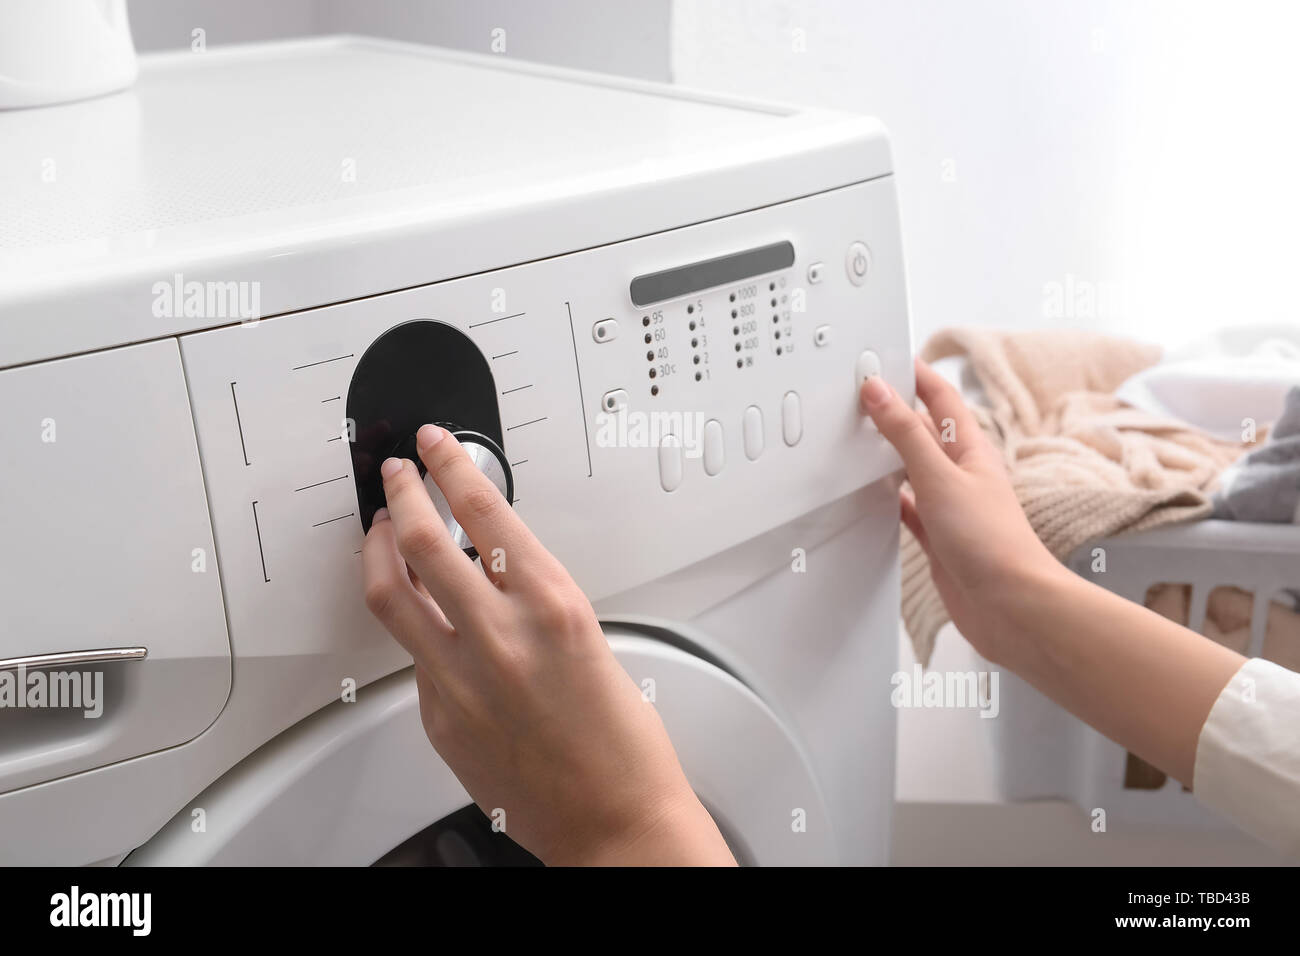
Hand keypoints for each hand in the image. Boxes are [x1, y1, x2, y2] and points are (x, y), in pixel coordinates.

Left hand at [361, 424, 734, 865]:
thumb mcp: (590, 639)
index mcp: (553, 606)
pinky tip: (423, 619)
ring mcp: (460, 679)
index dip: (451, 465)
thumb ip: (532, 599)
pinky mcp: (438, 718)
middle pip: (418, 540)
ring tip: (379, 527)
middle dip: (401, 492)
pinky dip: (414, 626)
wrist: (616, 821)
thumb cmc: (622, 742)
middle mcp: (501, 636)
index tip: (437, 446)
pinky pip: (411, 657)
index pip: (484, 510)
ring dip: (377, 548)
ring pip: (389, 594)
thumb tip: (487, 566)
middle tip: (397, 474)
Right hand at [859, 358, 1065, 663]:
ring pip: (915, 470)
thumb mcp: (940, 477)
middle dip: (898, 410)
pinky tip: (879, 497)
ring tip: (864, 436)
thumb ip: (905, 434)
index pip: (940, 399)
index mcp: (970, 450)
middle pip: (924, 432)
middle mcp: (962, 475)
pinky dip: (892, 499)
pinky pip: (911, 509)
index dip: (918, 375)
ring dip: (892, 453)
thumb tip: (880, 391)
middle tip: (867, 392)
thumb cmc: (993, 542)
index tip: (891, 358)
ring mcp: (951, 507)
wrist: (1011, 606)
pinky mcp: (939, 538)